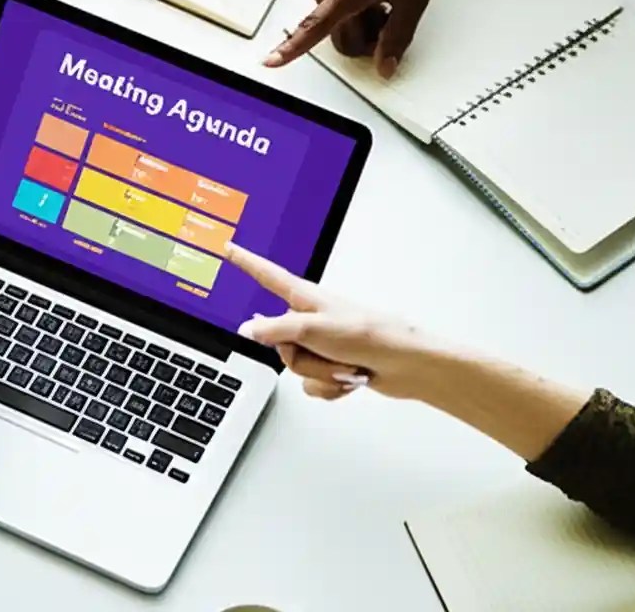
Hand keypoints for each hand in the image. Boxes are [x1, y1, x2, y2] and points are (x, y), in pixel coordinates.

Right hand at [225, 243, 462, 400]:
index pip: (266, 275)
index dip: (246, 262)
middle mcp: (310, 319)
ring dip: (322, 373)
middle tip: (326, 353)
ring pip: (296, 367)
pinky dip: (331, 386)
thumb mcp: (313, 329)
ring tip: (346, 366)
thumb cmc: (370, 334)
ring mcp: (321, 344)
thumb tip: (247, 329)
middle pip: (279, 343)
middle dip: (302, 358)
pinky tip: (350, 379)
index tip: (228, 248)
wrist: (406, 365)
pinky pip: (311, 384)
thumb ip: (274, 330)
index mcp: (305, 298)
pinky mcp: (331, 365)